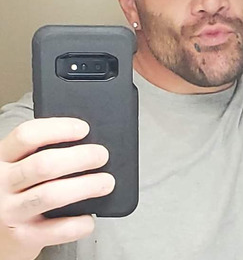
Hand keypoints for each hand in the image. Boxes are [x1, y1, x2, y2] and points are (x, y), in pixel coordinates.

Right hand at [0, 118, 114, 259]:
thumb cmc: (15, 192)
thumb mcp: (17, 166)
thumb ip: (39, 153)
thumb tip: (88, 142)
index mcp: (2, 159)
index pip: (27, 135)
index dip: (59, 128)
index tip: (84, 129)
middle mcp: (1, 184)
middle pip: (44, 164)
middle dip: (81, 157)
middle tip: (102, 155)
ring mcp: (10, 213)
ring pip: (52, 195)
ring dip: (86, 186)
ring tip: (106, 182)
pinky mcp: (22, 238)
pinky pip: (57, 230)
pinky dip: (79, 223)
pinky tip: (89, 217)